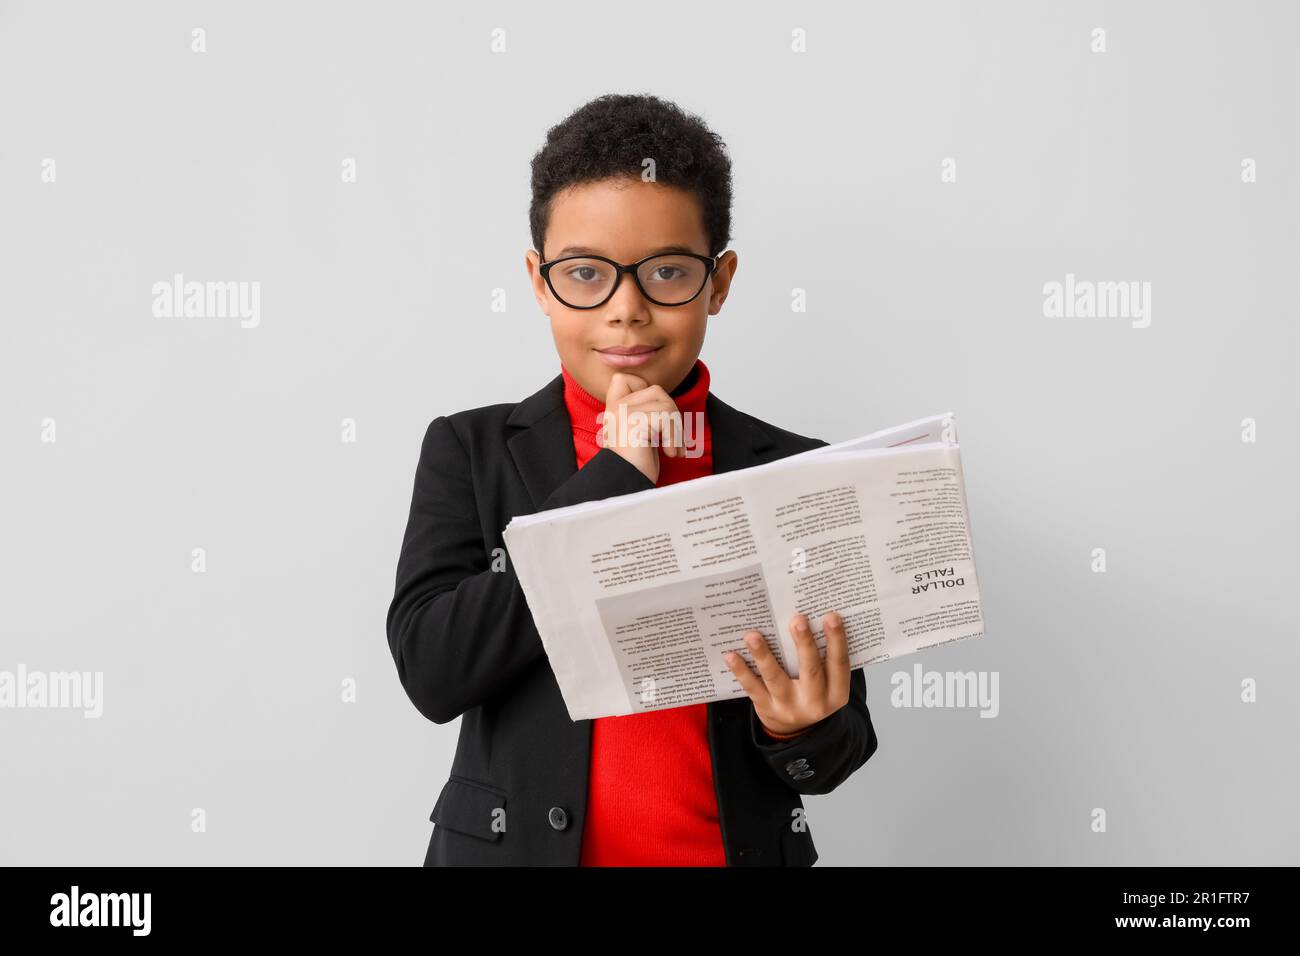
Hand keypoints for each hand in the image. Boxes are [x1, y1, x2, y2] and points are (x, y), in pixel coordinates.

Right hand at [601, 372, 683, 484]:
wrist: (628, 488)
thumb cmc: (637, 466)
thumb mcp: (640, 434)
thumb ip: (645, 413)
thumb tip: (665, 399)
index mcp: (613, 410)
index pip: (623, 378)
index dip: (643, 388)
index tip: (654, 419)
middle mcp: (615, 409)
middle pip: (656, 390)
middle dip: (673, 415)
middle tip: (674, 441)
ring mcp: (622, 414)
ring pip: (665, 403)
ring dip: (677, 429)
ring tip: (674, 450)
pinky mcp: (633, 422)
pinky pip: (666, 417)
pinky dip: (674, 437)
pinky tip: (669, 454)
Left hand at [723, 611, 851, 737]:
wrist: (794, 729)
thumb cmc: (812, 690)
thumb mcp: (827, 681)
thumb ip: (822, 657)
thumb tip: (807, 617)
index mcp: (836, 693)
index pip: (839, 664)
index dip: (837, 640)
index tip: (831, 616)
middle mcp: (815, 703)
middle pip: (811, 671)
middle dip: (804, 644)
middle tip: (798, 619)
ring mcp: (789, 707)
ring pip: (776, 679)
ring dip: (763, 655)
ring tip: (753, 636)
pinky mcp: (766, 708)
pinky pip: (752, 688)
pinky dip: (741, 671)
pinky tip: (732, 655)